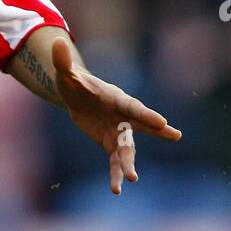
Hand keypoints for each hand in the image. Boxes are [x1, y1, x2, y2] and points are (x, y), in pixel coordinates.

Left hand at [51, 36, 180, 195]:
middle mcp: (123, 116)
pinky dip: (115, 175)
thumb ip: (63, 62)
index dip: (147, 114)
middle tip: (173, 135)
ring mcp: (118, 132)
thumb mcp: (65, 73)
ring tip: (132, 179)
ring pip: (127, 150)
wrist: (76, 97)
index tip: (163, 122)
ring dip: (129, 164)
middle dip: (154, 132)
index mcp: (117, 99)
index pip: (134, 107)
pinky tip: (117, 190)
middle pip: (139, 127)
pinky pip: (114, 162)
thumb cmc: (73, 82)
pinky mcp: (109, 144)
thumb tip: (57, 41)